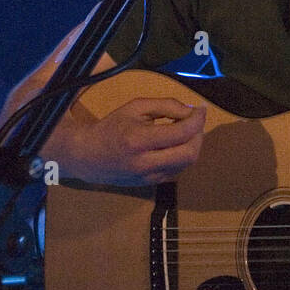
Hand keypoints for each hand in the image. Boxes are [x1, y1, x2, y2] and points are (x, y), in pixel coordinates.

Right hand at [67, 97, 205, 185]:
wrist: (88, 157)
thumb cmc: (113, 127)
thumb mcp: (136, 107)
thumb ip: (166, 106)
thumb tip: (192, 111)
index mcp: (138, 140)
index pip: (181, 133)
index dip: (197, 120)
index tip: (201, 109)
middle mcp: (145, 163)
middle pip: (190, 153)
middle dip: (199, 134)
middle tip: (195, 121)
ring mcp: (150, 177)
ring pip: (187, 163)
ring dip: (193, 144)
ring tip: (184, 130)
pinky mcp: (153, 184)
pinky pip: (178, 169)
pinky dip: (183, 154)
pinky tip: (175, 144)